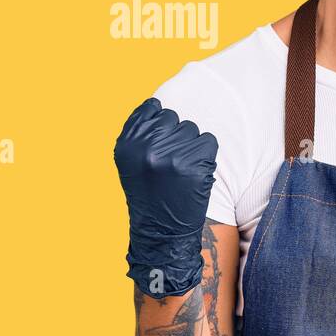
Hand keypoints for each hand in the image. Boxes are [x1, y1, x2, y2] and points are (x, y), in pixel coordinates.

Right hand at [114, 98, 218, 297]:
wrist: (162, 231)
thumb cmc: (149, 194)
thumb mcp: (132, 162)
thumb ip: (141, 133)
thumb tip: (159, 104)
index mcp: (127, 143)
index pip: (151, 108)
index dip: (160, 123)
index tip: (161, 140)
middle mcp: (146, 146)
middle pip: (173, 117)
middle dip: (176, 134)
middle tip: (173, 161)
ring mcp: (172, 154)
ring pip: (192, 128)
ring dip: (192, 145)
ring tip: (182, 169)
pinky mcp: (195, 163)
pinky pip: (209, 141)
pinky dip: (206, 155)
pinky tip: (196, 171)